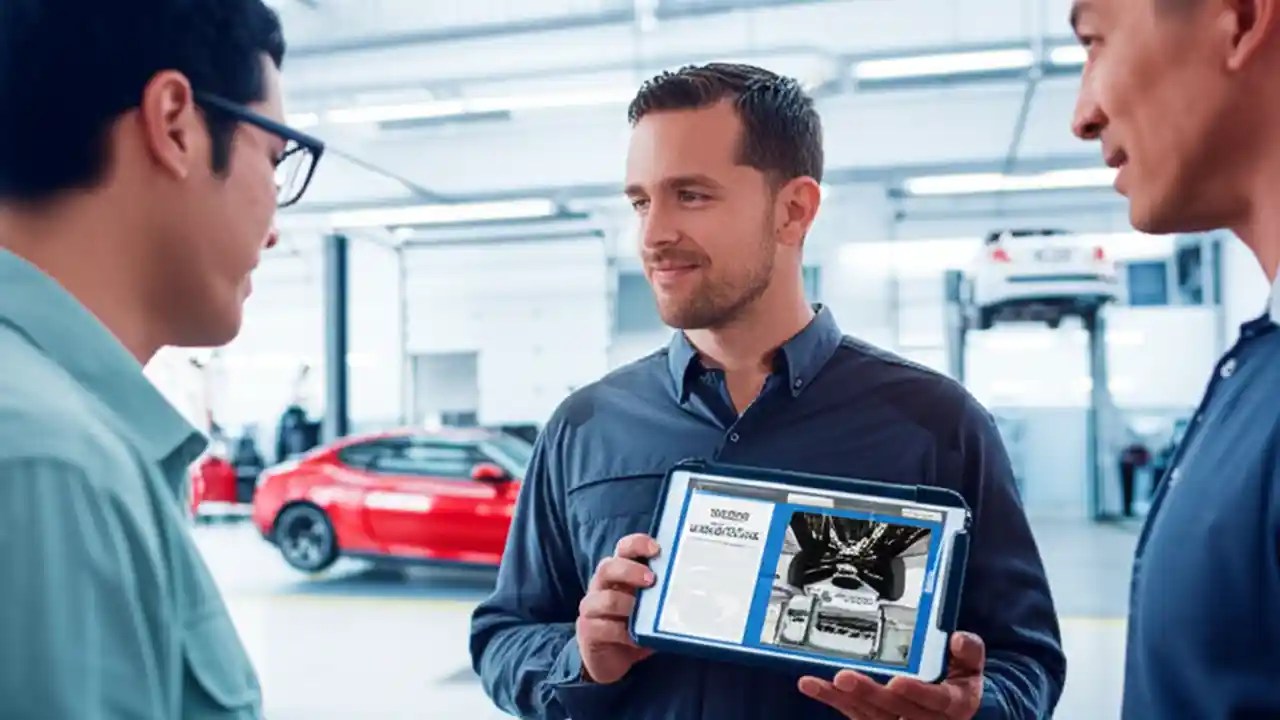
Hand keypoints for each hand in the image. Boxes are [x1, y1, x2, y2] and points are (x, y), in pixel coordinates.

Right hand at [576, 533, 660, 684]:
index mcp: (618, 573)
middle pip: (608, 567)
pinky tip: (636, 639)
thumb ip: (662, 596)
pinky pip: (603, 627)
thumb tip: (696, 592)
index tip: (657, 549)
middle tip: (651, 580)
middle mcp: (601, 585)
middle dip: (630, 571)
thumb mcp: (650, 608)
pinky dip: (622, 633)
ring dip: (627, 604)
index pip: (623, 548)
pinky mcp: (588, 630)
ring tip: (644, 613)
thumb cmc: (634, 626)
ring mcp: (591, 607)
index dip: (637, 544)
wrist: (612, 660)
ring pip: (605, 598)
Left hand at [798, 631, 985, 719]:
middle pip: (896, 711)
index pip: (936, 701)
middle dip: (870, 694)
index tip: (898, 682)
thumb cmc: (958, 676)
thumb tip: (957, 638)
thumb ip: (969, 650)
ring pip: (870, 715)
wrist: (951, 698)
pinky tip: (812, 685)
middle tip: (846, 677)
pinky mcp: (876, 719)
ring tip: (821, 682)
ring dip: (844, 699)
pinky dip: (832, 700)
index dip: (917, 693)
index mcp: (954, 704)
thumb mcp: (971, 662)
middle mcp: (925, 719)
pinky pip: (854, 713)